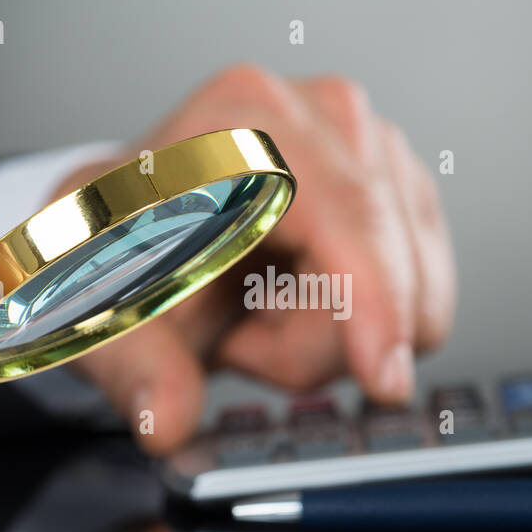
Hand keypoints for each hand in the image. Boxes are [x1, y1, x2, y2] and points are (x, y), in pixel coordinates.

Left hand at [55, 65, 457, 452]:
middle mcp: (325, 114)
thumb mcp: (107, 313)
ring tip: (259, 309)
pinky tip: (296, 297)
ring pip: (414, 293)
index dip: (374, 303)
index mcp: (249, 119)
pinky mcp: (403, 187)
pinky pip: (424, 295)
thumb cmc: (125, 254)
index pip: (348, 217)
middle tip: (236, 332)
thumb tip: (166, 418)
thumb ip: (137, 366)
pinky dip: (360, 320)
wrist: (137, 230)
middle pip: (386, 269)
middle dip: (312, 338)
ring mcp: (375, 146)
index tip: (382, 380)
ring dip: (333, 333)